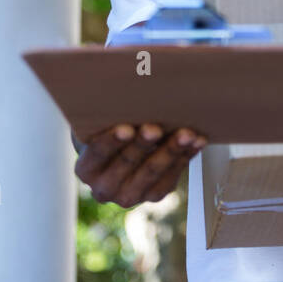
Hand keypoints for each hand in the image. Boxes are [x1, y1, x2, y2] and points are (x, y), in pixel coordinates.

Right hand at [73, 122, 205, 207]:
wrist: (118, 154)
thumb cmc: (110, 130)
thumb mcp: (102, 124)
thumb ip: (109, 113)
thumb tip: (127, 85)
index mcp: (86, 169)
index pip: (97, 154)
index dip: (111, 141)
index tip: (126, 128)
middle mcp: (104, 189)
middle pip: (127, 163)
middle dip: (143, 144)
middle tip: (156, 128)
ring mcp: (129, 196)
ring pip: (152, 172)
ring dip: (171, 150)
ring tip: (186, 133)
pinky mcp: (154, 195)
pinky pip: (172, 176)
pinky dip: (186, 156)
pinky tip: (197, 141)